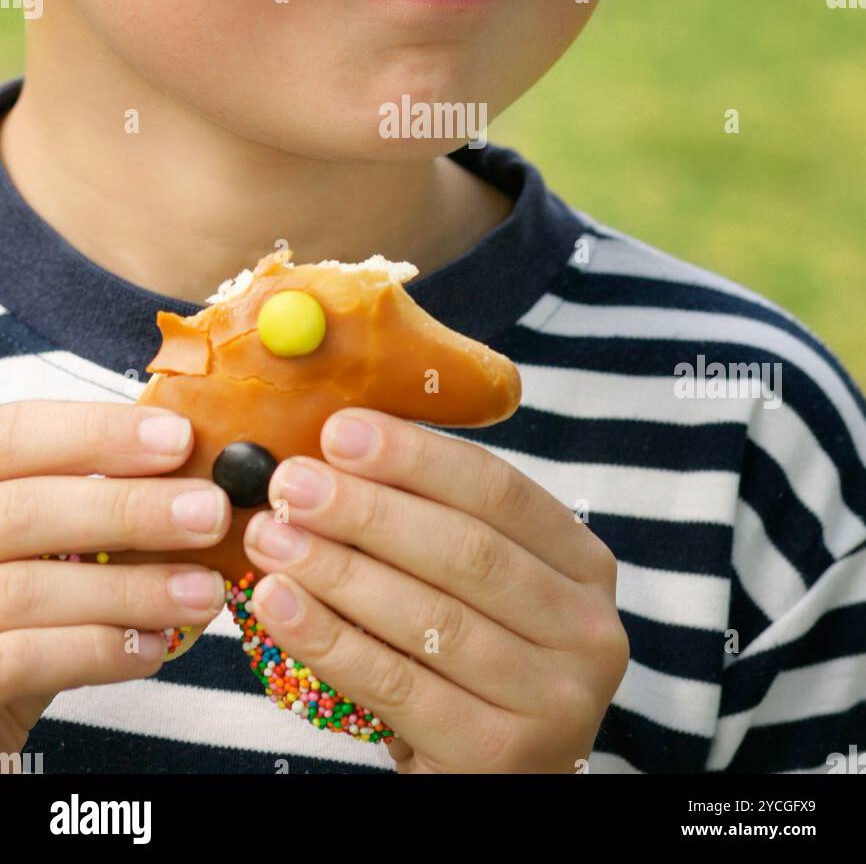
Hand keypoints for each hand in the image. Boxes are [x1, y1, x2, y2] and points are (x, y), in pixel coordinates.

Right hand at [0, 399, 231, 756]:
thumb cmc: (27, 610)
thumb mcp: (51, 542)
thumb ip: (100, 504)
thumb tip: (202, 478)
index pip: (17, 433)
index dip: (97, 432)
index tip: (180, 438)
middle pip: (27, 508)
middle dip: (129, 508)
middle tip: (211, 513)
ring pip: (31, 588)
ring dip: (132, 588)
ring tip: (204, 591)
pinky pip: (27, 660)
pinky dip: (99, 651)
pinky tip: (154, 646)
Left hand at [244, 407, 629, 773]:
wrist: (499, 783)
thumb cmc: (472, 667)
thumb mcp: (482, 591)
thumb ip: (436, 523)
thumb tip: (339, 443)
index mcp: (584, 567)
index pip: (500, 491)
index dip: (418, 456)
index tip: (339, 430)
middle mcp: (587, 630)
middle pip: (467, 550)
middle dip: (369, 509)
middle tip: (292, 482)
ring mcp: (552, 699)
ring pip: (430, 617)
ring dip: (339, 570)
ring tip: (272, 536)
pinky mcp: (499, 755)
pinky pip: (396, 683)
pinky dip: (329, 639)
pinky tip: (277, 605)